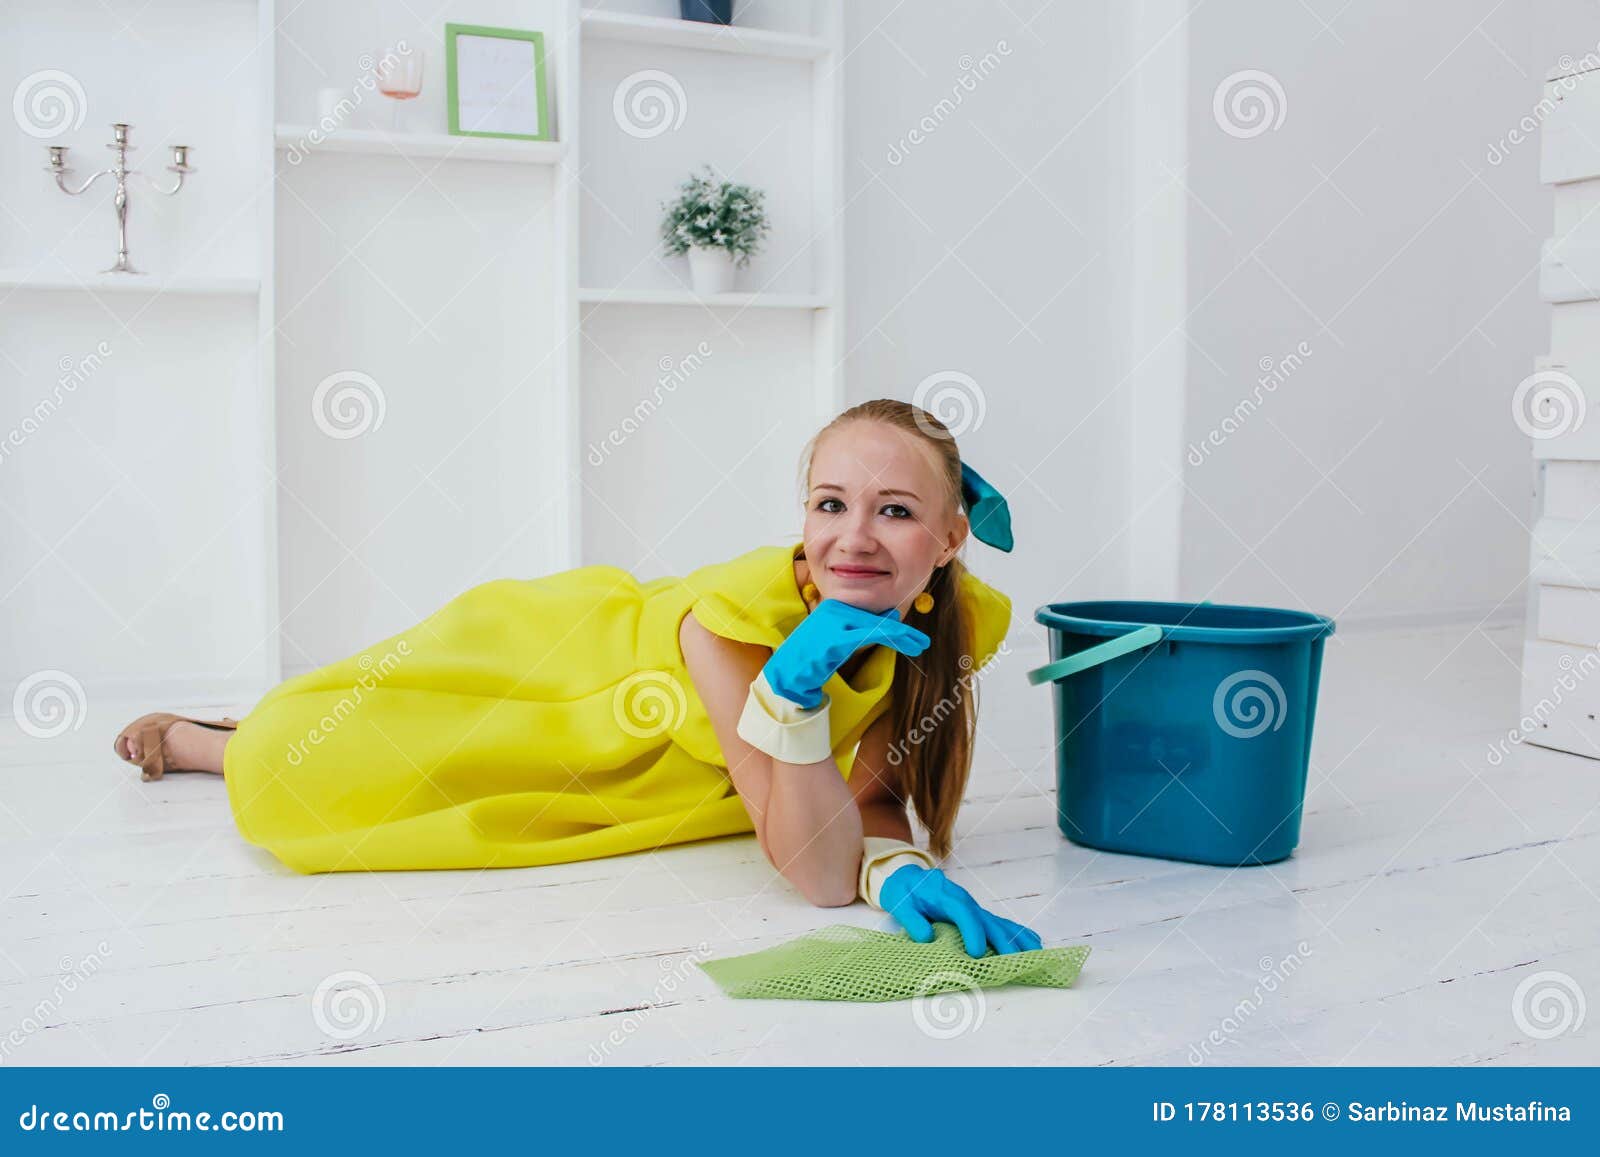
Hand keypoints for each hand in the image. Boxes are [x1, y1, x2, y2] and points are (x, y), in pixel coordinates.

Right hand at [763, 597, 929, 708]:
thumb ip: (861, 629)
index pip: (869, 616)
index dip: (893, 627)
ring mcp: (831, 624)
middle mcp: (831, 610)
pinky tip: (904, 644)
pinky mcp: (833, 640)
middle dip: (901, 633)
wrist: (784, 677)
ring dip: (900, 637)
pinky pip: (867, 637)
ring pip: (875, 627)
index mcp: (831, 607)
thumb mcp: (838, 642)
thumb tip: (891, 615)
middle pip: (874, 620)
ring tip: (919, 645)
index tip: (912, 637)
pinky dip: (887, 639)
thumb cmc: (809, 661)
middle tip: (922, 642)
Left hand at [879, 864, 1043, 957]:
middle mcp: (965, 901)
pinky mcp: (977, 915)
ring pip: (999, 923)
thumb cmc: (905, 892)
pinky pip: (1000, 924)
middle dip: (1002, 941)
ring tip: (1034, 955)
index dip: (972, 932)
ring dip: (1017, 939)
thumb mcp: (900, 903)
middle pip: (988, 920)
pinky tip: (1033, 943)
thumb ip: (911, 919)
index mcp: (946, 896)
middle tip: (1013, 961)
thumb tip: (927, 937)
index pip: (963, 913)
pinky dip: (1017, 933)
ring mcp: (974, 908)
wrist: (908, 877)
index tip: (976, 952)